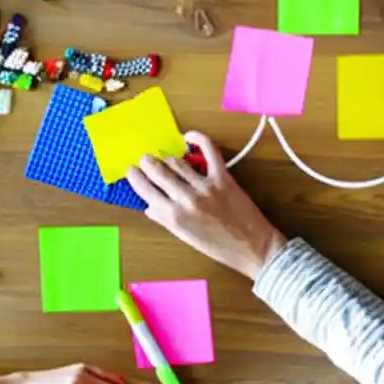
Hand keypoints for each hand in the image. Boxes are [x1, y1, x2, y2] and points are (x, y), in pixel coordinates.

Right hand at [126, 131, 287, 279]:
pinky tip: (188, 136)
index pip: (146, 190)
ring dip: (167, 156)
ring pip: (178, 162)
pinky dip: (199, 139)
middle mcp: (186, 198)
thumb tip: (149, 206)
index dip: (135, 177)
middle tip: (144, 159)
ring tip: (162, 155)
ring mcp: (205, 186)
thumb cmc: (218, 247)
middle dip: (147, 162)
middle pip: (159, 172)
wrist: (252, 247)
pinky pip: (209, 151)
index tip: (131, 170)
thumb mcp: (186, 238)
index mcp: (173, 216)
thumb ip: (166, 219)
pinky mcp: (223, 177)